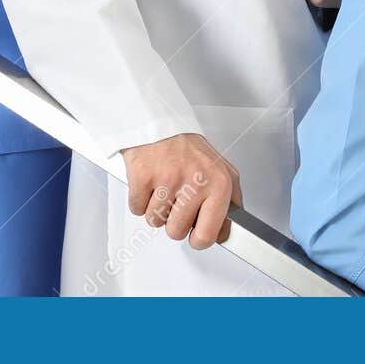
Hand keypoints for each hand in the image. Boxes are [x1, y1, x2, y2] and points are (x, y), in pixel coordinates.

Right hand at [121, 132, 240, 249]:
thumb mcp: (221, 172)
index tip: (195, 234)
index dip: (198, 239)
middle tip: (175, 200)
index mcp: (221, 184)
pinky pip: (137, 209)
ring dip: (156, 208)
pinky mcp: (144, 176)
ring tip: (163, 186)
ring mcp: (169, 179)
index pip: (210, 235)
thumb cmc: (189, 150)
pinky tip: (150, 182)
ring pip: (155, 221)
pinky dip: (140, 199)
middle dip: (172, 222)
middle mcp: (197, 182)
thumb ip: (227, 203)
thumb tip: (224, 233)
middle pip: (176, 232)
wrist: (161, 124)